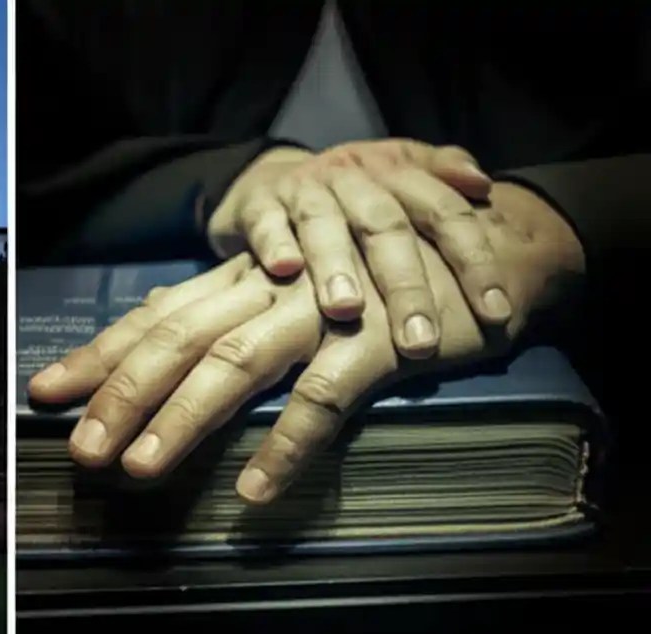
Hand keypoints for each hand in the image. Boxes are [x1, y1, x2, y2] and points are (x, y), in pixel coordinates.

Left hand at [29, 182, 582, 502]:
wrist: (477, 247)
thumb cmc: (367, 278)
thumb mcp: (286, 291)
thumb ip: (222, 314)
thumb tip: (150, 337)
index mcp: (239, 281)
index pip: (153, 318)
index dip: (98, 356)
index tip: (43, 394)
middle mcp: (266, 291)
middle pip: (178, 340)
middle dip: (121, 395)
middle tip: (81, 450)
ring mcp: (319, 313)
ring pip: (236, 364)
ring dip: (185, 419)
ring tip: (142, 469)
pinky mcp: (375, 343)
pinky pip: (323, 397)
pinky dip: (287, 443)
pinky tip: (255, 489)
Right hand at [210, 140, 509, 358]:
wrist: (268, 183)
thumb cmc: (349, 199)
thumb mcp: (398, 180)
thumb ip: (443, 181)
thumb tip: (484, 186)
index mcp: (396, 173)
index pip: (444, 211)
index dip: (473, 260)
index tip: (495, 313)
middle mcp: (352, 176)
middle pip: (385, 225)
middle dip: (405, 284)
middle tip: (420, 340)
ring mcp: (303, 188)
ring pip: (323, 223)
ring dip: (336, 266)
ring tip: (347, 310)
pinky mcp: (257, 203)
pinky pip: (265, 221)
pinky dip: (274, 243)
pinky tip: (284, 271)